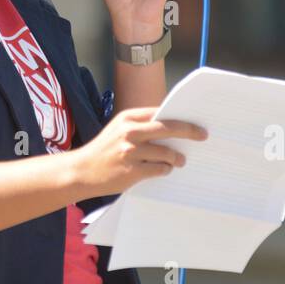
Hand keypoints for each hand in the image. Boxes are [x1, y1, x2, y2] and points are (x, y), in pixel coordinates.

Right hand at [71, 107, 208, 198]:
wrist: (82, 171)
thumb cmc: (103, 150)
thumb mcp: (118, 129)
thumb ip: (140, 126)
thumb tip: (172, 127)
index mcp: (128, 118)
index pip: (160, 112)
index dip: (179, 116)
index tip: (195, 120)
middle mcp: (130, 132)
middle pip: (168, 128)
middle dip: (189, 131)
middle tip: (202, 135)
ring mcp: (130, 151)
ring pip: (166, 152)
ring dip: (177, 157)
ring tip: (180, 160)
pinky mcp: (131, 170)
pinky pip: (159, 169)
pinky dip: (165, 169)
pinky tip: (164, 169)